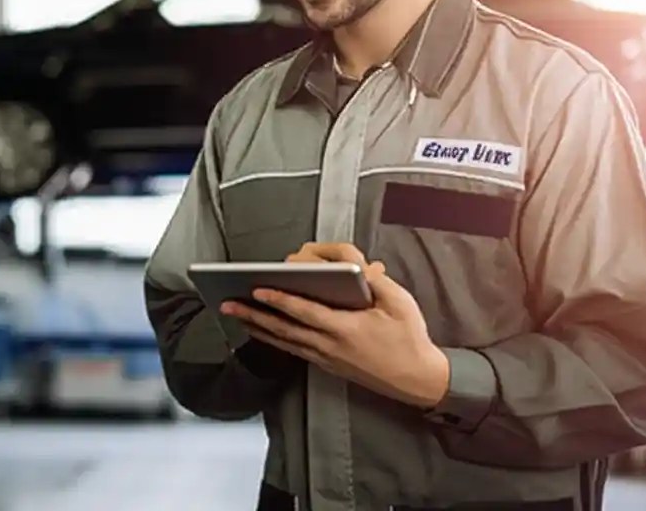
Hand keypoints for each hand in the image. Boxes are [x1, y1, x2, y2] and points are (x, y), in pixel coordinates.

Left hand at [221, 243, 449, 408]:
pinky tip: (261, 330)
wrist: (419, 380)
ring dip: (257, 327)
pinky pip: (294, 350)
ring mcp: (326, 358)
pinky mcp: (328, 365)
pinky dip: (274, 339)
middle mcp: (330, 346)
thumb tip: (357, 264)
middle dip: (253, 314)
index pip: (305, 311)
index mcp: (346, 329)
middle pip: (284, 329)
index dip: (280, 299)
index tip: (258, 288)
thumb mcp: (399, 303)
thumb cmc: (410, 339)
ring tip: (234, 314)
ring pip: (284, 341)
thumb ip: (375, 281)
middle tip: (227, 302)